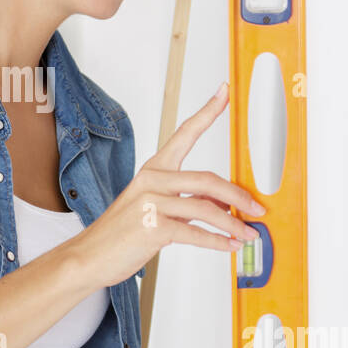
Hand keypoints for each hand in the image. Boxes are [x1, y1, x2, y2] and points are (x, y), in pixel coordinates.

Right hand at [66, 82, 265, 291]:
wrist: (90, 256)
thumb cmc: (121, 233)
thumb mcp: (153, 207)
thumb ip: (186, 200)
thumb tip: (223, 205)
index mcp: (154, 170)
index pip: (185, 133)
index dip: (208, 112)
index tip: (225, 92)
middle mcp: (153, 181)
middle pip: (208, 179)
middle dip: (239, 196)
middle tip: (257, 208)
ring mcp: (152, 204)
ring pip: (207, 209)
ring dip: (234, 225)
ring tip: (248, 234)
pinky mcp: (153, 228)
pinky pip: (196, 233)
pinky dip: (218, 242)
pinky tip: (229, 247)